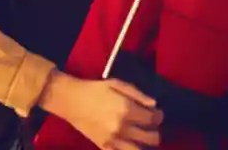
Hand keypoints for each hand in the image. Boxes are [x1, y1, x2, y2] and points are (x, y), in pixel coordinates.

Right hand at [39, 71, 162, 148]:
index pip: (153, 119)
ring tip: (141, 137)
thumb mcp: (116, 84)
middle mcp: (122, 127)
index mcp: (126, 109)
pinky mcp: (104, 147)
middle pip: (151, 138)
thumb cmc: (93, 89)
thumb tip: (154, 105)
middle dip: (154, 131)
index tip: (156, 114)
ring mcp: (113, 140)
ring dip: (145, 144)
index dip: (158, 116)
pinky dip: (130, 149)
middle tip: (148, 125)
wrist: (69, 100)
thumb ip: (137, 94)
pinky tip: (129, 143)